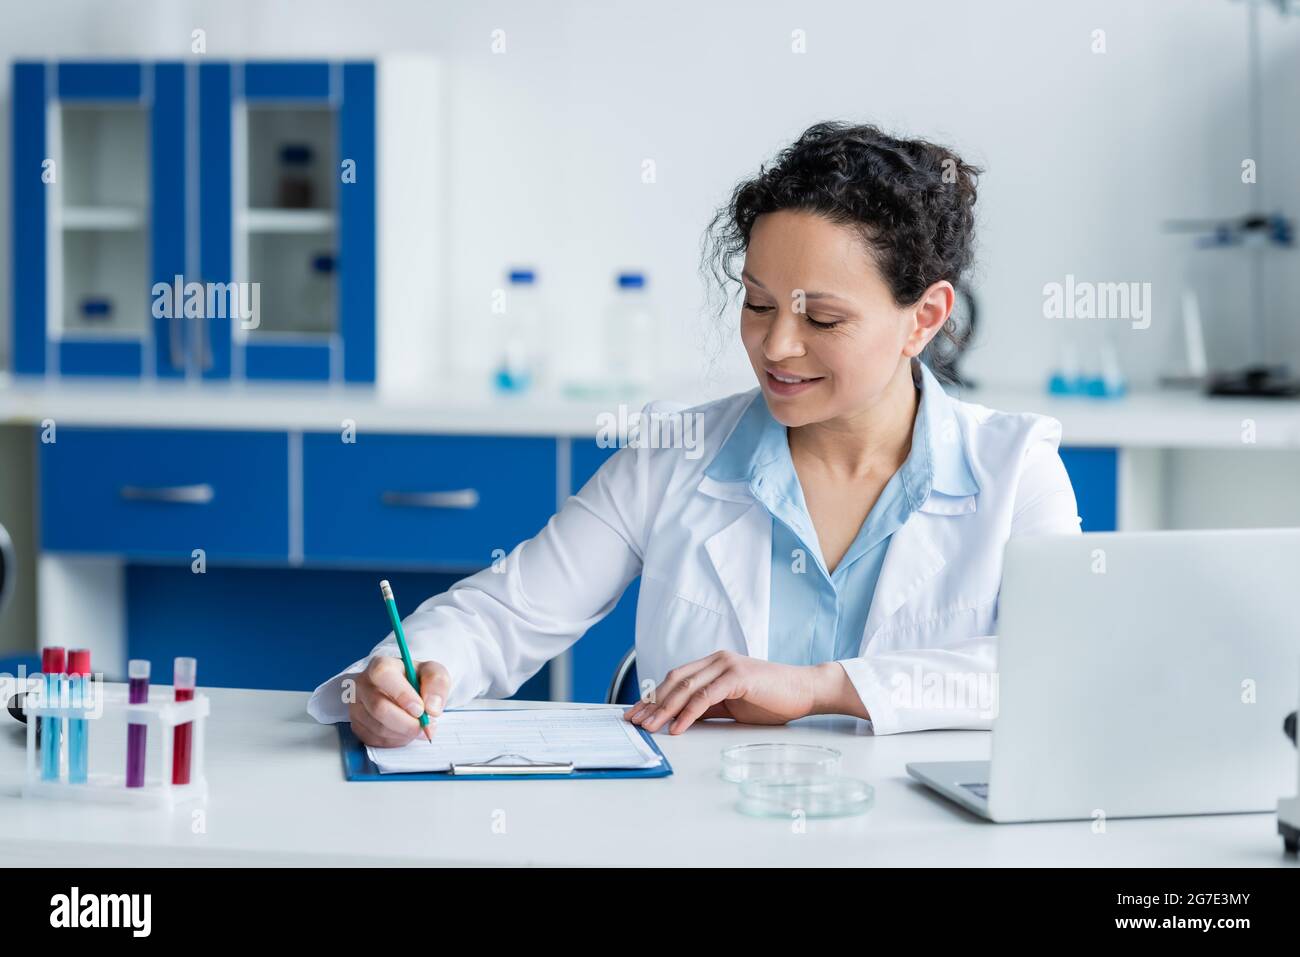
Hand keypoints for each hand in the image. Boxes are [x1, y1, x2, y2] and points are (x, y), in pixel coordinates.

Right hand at [348, 657, 450, 746]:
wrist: (406, 691)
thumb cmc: (416, 679)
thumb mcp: (433, 673)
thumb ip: (437, 684)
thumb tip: (432, 708)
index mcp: (381, 665)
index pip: (383, 675)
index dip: (402, 694)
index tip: (420, 709)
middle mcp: (362, 684)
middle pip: (379, 708)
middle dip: (407, 723)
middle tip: (424, 726)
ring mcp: (355, 705)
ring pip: (377, 728)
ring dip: (403, 734)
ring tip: (417, 727)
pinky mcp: (356, 724)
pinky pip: (374, 740)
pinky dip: (395, 741)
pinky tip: (404, 732)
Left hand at [623, 651, 839, 733]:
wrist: (805, 691)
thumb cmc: (771, 699)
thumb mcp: (732, 705)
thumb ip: (708, 708)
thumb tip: (679, 721)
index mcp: (713, 663)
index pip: (675, 678)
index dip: (653, 696)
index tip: (637, 714)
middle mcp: (717, 659)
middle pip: (674, 681)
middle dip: (652, 703)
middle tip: (635, 722)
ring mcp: (727, 665)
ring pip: (686, 688)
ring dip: (664, 710)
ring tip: (650, 727)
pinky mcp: (738, 676)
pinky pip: (706, 697)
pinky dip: (688, 713)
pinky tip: (677, 728)